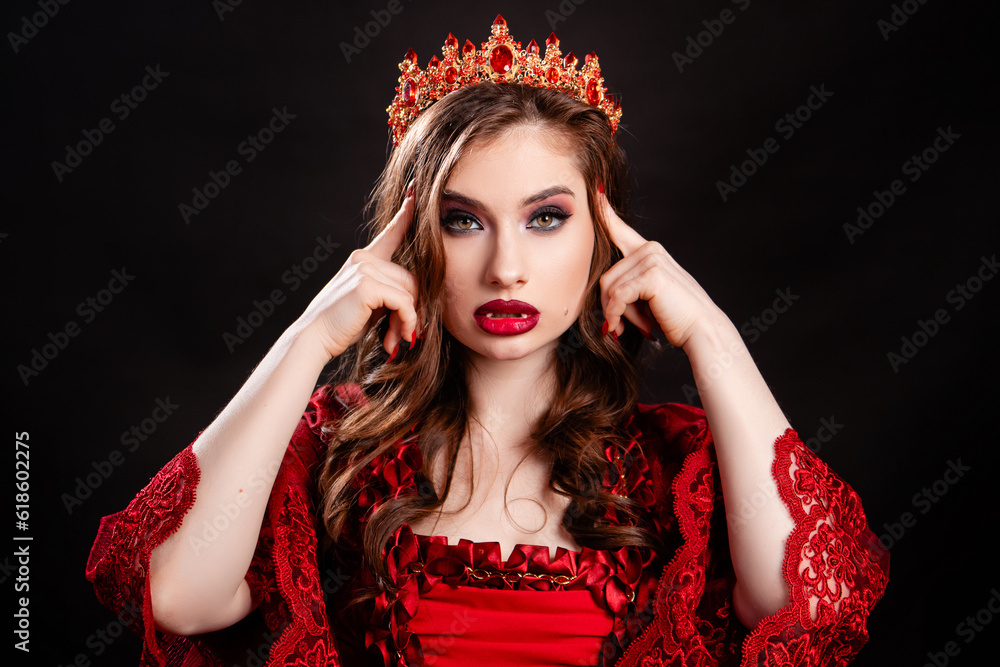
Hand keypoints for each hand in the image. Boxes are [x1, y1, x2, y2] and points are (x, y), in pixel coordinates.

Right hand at [295, 185, 419, 359]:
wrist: (314, 338)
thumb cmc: (341, 325)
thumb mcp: (369, 303)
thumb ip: (390, 293)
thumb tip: (418, 303)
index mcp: (363, 259)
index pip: (391, 232)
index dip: (406, 214)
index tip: (417, 192)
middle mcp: (364, 258)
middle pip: (412, 278)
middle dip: (412, 310)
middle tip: (404, 335)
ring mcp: (365, 268)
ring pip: (410, 292)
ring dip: (409, 320)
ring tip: (396, 339)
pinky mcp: (368, 284)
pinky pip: (404, 302)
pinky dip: (406, 322)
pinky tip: (394, 338)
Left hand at [598, 191, 723, 349]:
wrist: (701, 329)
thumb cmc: (674, 316)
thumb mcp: (646, 296)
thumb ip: (626, 285)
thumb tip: (602, 293)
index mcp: (649, 251)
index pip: (619, 230)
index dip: (604, 213)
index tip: (594, 190)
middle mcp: (650, 249)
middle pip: (606, 276)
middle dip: (611, 306)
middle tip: (624, 326)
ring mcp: (651, 259)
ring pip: (610, 289)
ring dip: (618, 314)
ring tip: (639, 325)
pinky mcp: (651, 275)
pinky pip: (617, 297)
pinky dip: (617, 316)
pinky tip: (624, 328)